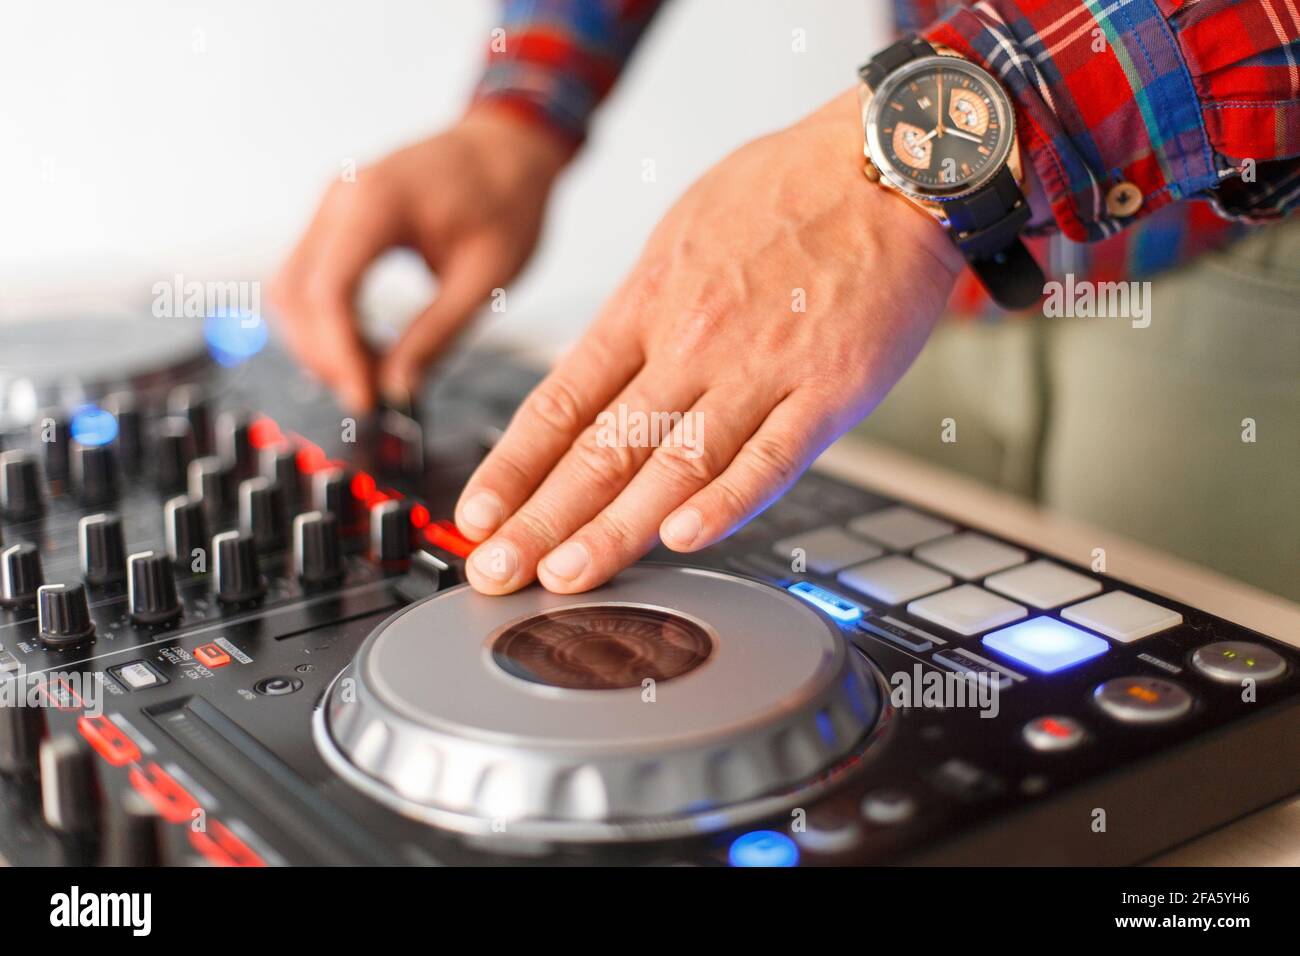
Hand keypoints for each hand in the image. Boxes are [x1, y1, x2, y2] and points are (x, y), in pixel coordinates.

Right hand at [270, 108, 569, 410]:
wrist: (508, 147)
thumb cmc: (507, 199)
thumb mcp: (485, 279)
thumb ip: (438, 335)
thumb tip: (398, 389)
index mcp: (377, 204)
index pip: (330, 292)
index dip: (340, 354)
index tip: (365, 398)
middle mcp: (341, 198)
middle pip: (296, 294)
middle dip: (325, 354)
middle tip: (369, 396)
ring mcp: (333, 205)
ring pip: (290, 288)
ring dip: (318, 340)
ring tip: (369, 375)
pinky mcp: (338, 218)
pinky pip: (308, 276)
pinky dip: (325, 318)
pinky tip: (365, 346)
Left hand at [454, 89, 963, 594]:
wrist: (888, 163)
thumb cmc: (787, 191)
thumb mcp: (683, 231)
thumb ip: (642, 309)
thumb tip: (599, 367)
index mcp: (650, 302)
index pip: (562, 401)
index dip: (513, 466)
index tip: (478, 514)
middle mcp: (692, 341)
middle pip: (603, 446)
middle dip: (541, 518)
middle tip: (498, 570)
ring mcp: (760, 369)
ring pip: (675, 465)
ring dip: (614, 529)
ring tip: (566, 577)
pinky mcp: (829, 391)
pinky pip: (772, 458)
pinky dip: (727, 503)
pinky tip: (684, 540)